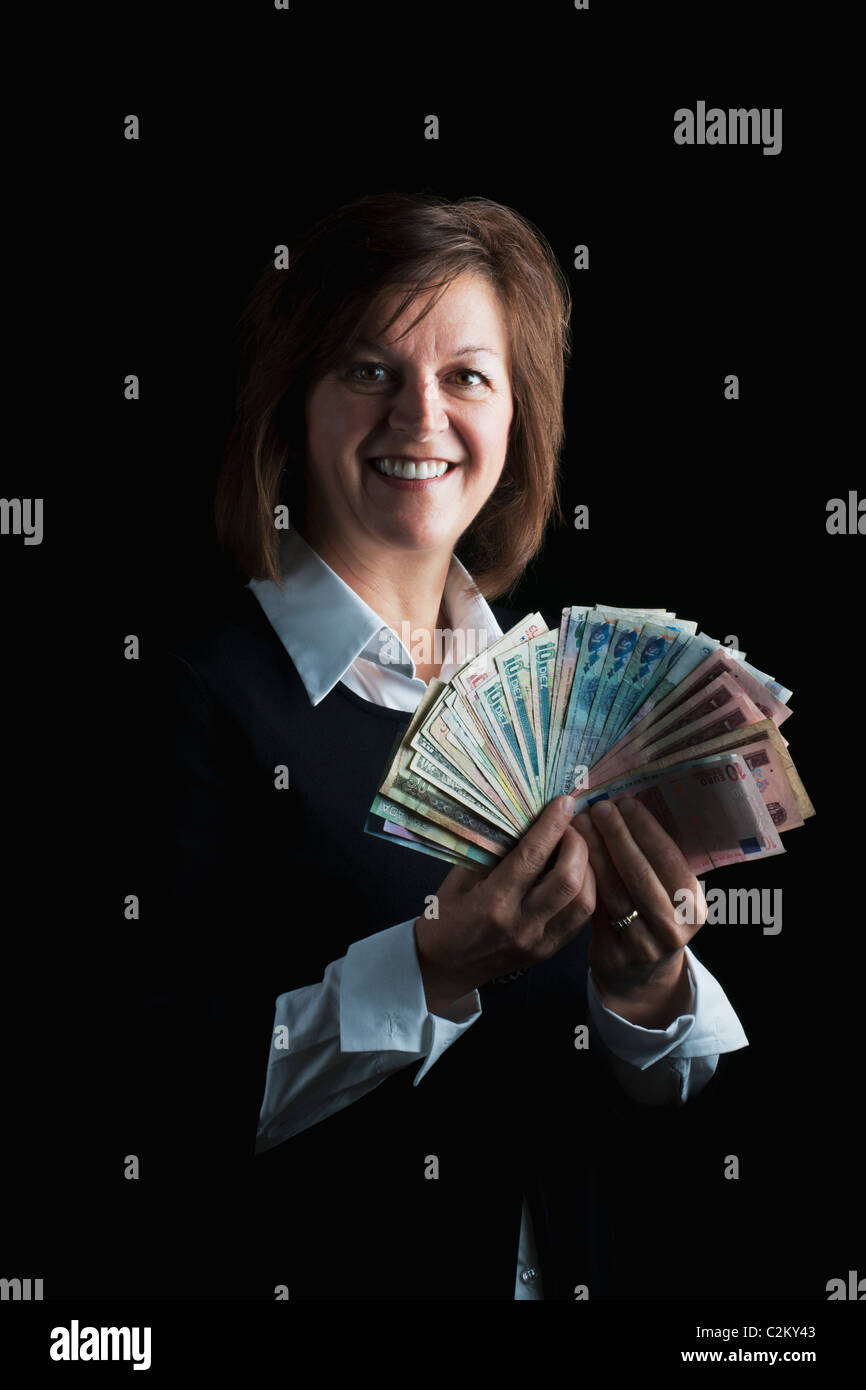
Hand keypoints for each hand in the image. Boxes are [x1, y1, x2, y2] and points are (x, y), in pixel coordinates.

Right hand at [414, 794, 595, 1013]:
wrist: (443, 968)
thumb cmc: (446, 917)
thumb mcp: (460, 878)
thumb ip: (494, 851)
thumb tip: (525, 817)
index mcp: (493, 902)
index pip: (532, 857)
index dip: (552, 824)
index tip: (564, 801)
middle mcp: (522, 924)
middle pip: (569, 880)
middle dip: (577, 844)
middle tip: (570, 826)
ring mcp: (539, 942)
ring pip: (585, 901)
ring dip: (588, 868)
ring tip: (576, 849)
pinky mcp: (549, 951)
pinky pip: (582, 918)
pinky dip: (586, 890)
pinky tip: (578, 873)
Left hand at [575, 797, 706, 1026]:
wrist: (641, 976)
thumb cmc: (651, 919)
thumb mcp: (666, 896)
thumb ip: (653, 863)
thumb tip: (627, 808)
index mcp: (693, 906)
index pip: (669, 859)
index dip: (646, 828)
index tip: (626, 802)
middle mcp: (674, 927)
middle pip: (641, 872)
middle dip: (618, 835)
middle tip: (599, 806)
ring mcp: (644, 943)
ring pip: (615, 889)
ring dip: (595, 851)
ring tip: (582, 823)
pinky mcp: (615, 954)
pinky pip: (595, 909)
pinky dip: (584, 878)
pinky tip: (572, 857)